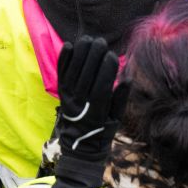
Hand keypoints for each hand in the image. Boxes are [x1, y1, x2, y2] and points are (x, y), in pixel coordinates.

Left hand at [50, 36, 128, 187]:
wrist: (79, 148)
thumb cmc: (102, 133)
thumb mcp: (116, 121)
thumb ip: (121, 100)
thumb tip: (127, 78)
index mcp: (96, 113)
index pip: (100, 88)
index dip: (106, 71)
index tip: (113, 56)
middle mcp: (79, 105)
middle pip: (85, 77)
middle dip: (93, 57)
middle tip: (101, 42)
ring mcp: (67, 98)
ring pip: (72, 73)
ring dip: (79, 54)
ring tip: (88, 39)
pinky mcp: (60, 94)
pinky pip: (61, 74)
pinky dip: (64, 59)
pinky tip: (70, 45)